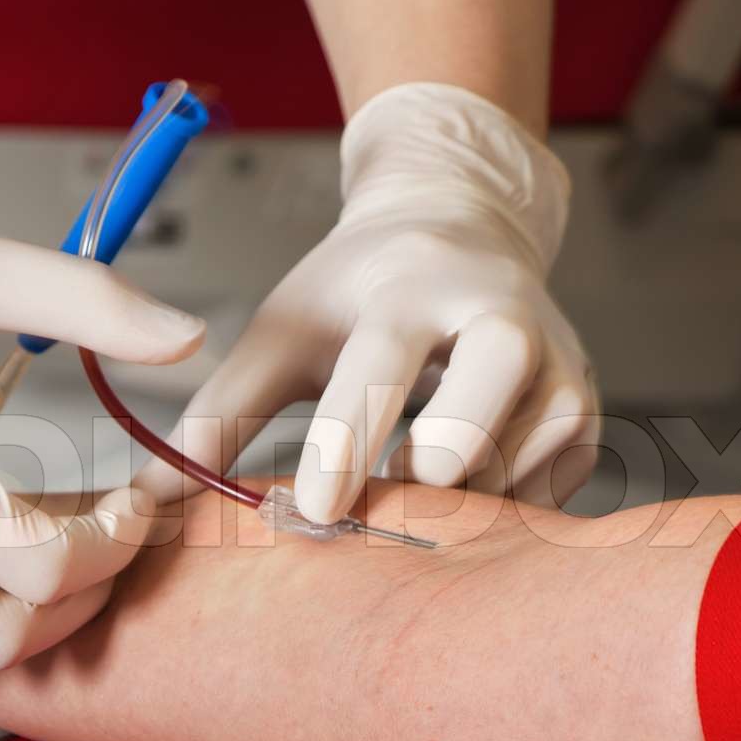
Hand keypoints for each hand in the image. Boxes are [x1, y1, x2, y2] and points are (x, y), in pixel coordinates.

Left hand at [138, 83, 597, 523]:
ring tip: (409, 481)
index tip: (312, 508)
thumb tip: (154, 496)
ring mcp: (560, 363)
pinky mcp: (586, 411)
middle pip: (477, 414)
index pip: (381, 364)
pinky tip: (457, 489)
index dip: (345, 440)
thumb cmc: (358, 291)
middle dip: (420, 467)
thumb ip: (222, 411)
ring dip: (453, 498)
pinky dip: (497, 509)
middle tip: (377, 489)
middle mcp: (503, 315)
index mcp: (415, 284)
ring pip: (513, 467)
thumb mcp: (283, 331)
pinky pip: (546, 492)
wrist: (462, 231)